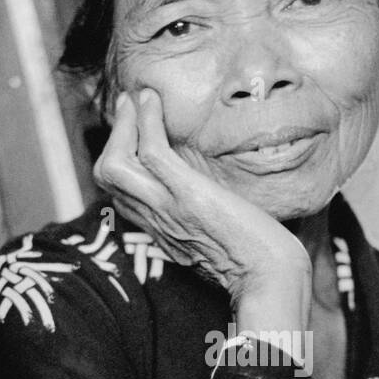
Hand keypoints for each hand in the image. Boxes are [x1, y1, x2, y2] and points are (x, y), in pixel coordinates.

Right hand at [94, 88, 310, 305]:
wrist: (271, 281)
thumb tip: (217, 202)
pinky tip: (153, 101)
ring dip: (124, 123)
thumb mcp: (220, 240)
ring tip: (138, 98)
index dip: (121, 160)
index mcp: (163, 232)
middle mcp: (157, 221)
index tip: (133, 133)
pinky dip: (146, 121)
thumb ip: (207, 221)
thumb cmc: (259, 264)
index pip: (122, 194)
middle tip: (129, 106)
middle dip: (113, 136)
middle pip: (107, 177)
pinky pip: (152, 153)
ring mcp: (168, 208)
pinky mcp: (188, 196)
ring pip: (116, 164)